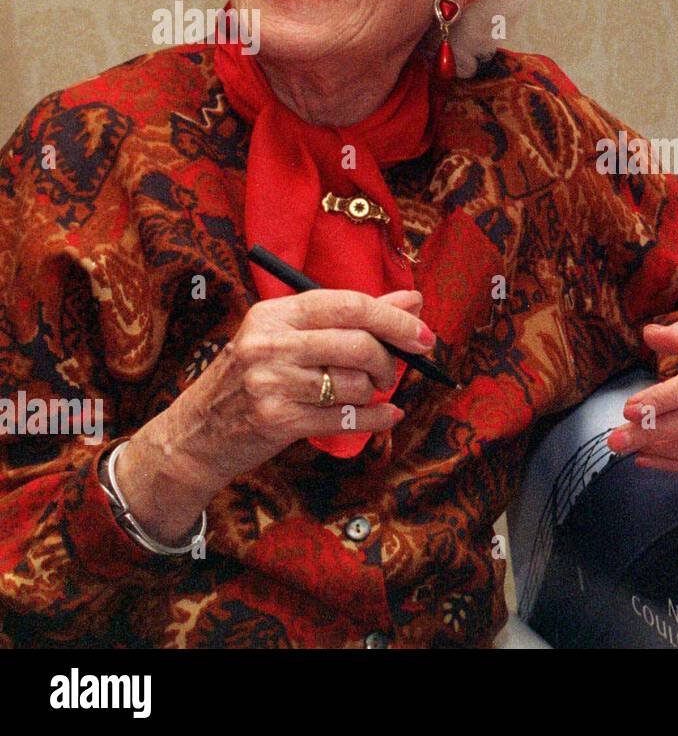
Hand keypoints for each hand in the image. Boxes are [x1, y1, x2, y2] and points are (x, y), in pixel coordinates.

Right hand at [116, 288, 431, 543]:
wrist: (196, 434)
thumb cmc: (253, 378)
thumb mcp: (288, 337)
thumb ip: (350, 317)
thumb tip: (414, 300)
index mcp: (275, 313)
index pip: (349, 304)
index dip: (394, 319)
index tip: (423, 334)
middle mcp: (270, 343)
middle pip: (359, 343)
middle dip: (391, 361)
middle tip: (394, 372)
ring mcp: (272, 383)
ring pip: (356, 383)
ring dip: (376, 393)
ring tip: (367, 393)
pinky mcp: (278, 421)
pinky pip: (348, 418)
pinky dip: (377, 419)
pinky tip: (385, 416)